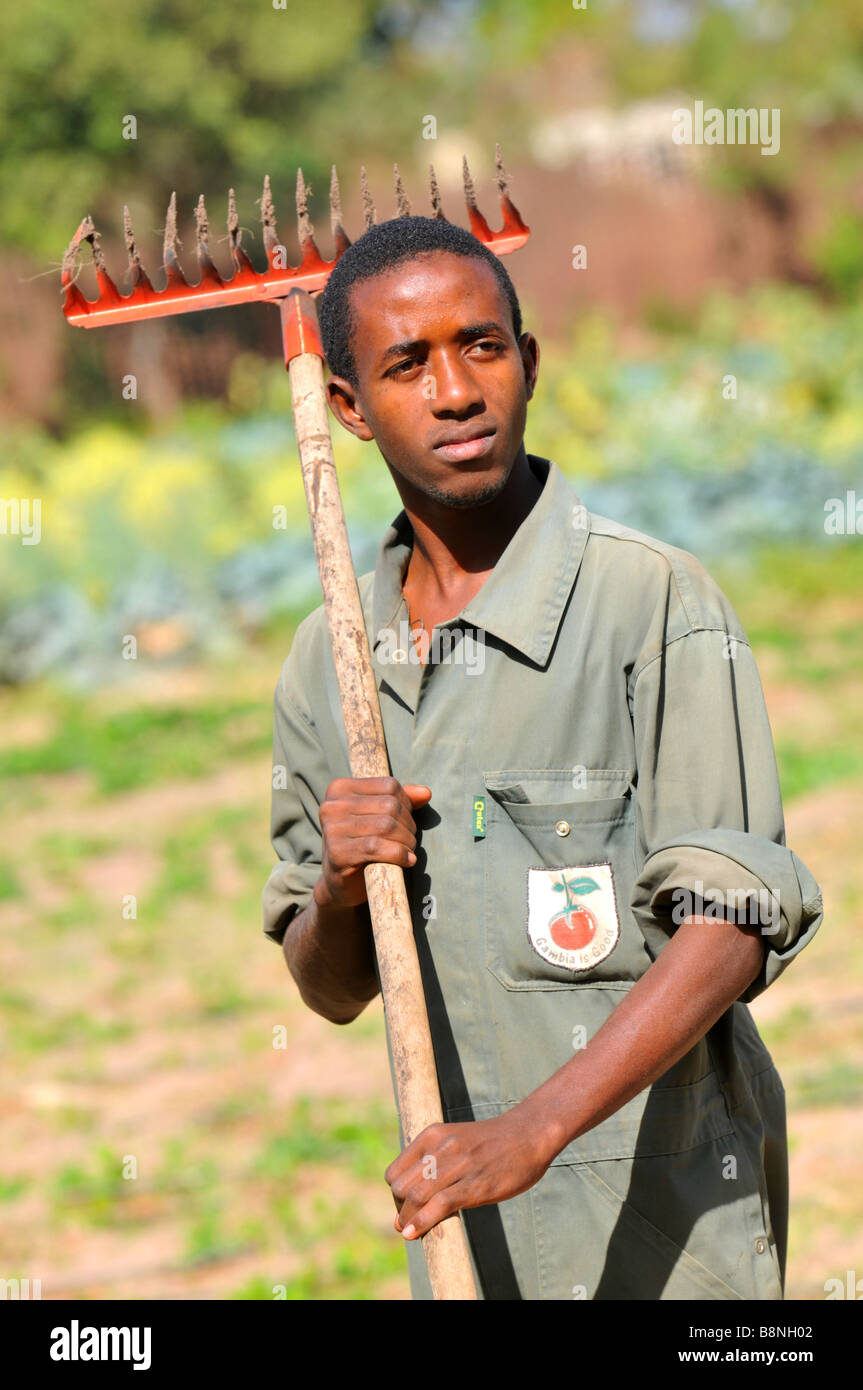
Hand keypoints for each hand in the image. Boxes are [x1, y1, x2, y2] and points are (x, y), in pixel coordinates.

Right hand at [314, 777, 430, 909]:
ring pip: (386, 826)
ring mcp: (332, 829)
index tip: (406, 821)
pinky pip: (377, 847)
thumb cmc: (360, 843)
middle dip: (408, 824)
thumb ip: (400, 800)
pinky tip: (407, 860)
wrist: (339, 882)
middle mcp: (332, 806)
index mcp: (340, 789)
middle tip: (409, 839)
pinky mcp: (337, 853)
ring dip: (406, 840)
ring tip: (408, 850)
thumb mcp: (377, 816)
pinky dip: (399, 854)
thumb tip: (425, 792)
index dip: (406, 803)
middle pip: (390, 805)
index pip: (388, 785)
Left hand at [385, 1107, 555, 1239]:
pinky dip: (421, 1222)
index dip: (395, 1195)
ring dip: (407, 1220)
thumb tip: (409, 1199)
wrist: (529, 1134)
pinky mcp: (476, 1184)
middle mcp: (441, 1147)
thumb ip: (434, 1162)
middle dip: (400, 1209)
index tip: (404, 1207)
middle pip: (401, 1187)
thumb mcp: (456, 1141)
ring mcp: (459, 1165)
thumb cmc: (492, 1143)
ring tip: (408, 1232)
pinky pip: (440, 1205)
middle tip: (407, 1222)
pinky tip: (414, 1234)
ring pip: (416, 1196)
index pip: (395, 1172)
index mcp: (432, 1135)